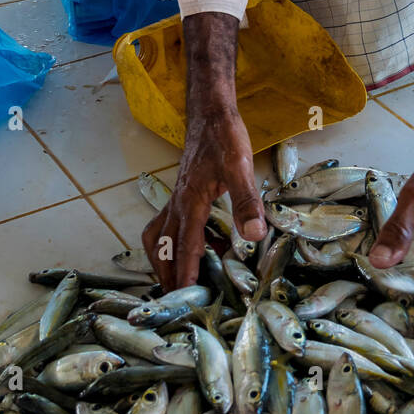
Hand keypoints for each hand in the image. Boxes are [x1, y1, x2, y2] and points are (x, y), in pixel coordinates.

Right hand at [141, 12, 265, 289]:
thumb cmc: (225, 138)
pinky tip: (209, 244)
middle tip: (177, 301)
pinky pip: (168, 225)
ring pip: (158, 237)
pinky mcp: (180, 193)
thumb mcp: (242, 168)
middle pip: (161, 248)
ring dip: (167, 259)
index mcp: (190, 202)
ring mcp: (175, 198)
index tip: (184, 301)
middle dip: (167, 274)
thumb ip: (246, 202)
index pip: (185, 247)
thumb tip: (254, 237)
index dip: (185, 275)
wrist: (211, 112)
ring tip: (185, 279)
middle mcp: (177, 204)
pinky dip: (180, 242)